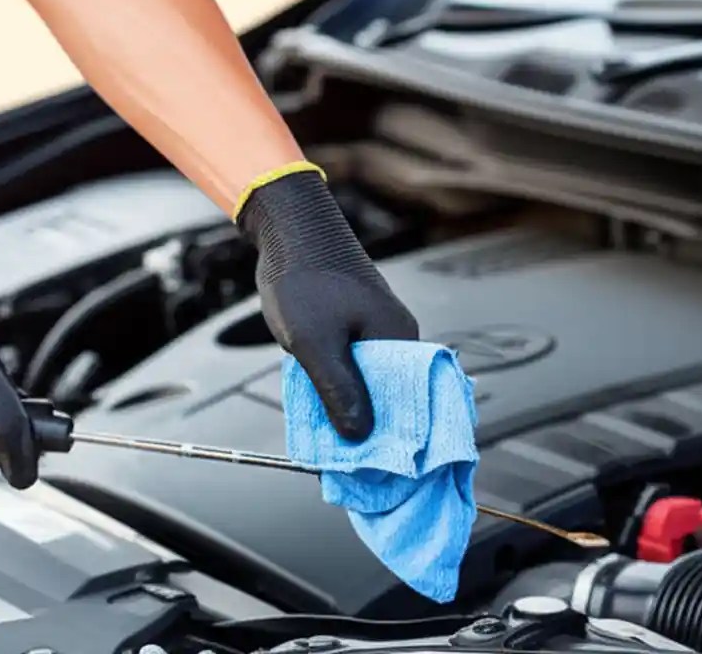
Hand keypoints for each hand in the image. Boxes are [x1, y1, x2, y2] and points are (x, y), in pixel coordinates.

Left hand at [237, 168, 417, 440]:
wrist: (288, 232)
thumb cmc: (303, 280)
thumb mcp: (315, 342)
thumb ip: (338, 390)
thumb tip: (359, 436)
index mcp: (399, 340)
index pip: (414, 402)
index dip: (400, 438)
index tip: (382, 470)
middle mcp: (395, 340)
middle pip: (393, 399)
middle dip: (374, 432)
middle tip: (351, 467)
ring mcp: (375, 335)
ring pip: (370, 387)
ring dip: (352, 413)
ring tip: (334, 448)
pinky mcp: (355, 332)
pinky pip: (354, 373)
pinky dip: (340, 393)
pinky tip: (323, 413)